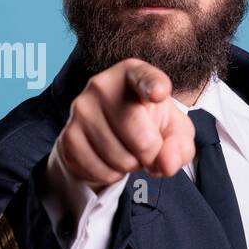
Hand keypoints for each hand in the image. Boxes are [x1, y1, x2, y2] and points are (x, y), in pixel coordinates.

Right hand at [54, 58, 196, 191]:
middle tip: (148, 148)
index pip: (143, 78)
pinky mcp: (68, 136)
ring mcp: (81, 110)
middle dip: (151, 154)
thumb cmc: (147, 125)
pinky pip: (102, 171)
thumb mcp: (173, 130)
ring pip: (121, 159)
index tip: (159, 93)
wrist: (104, 135)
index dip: (152, 86)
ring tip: (126, 150)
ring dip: (131, 166)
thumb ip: (180, 146)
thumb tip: (167, 164)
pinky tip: (109, 159)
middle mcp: (102, 85)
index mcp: (132, 74)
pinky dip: (113, 175)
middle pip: (140, 137)